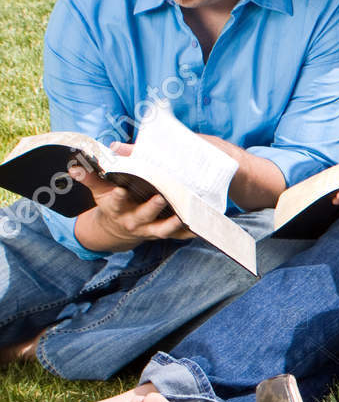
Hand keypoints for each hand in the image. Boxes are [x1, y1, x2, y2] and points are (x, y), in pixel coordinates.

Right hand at [69, 160, 192, 250]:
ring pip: (162, 230)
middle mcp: (133, 221)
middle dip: (151, 208)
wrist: (118, 229)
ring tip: (182, 217)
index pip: (114, 202)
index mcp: (116, 208)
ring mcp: (149, 229)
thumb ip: (91, 177)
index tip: (119, 191)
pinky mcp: (162, 233)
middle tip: (159, 198)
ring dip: (172, 225)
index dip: (116, 196)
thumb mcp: (99, 191)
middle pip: (143, 216)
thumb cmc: (111, 204)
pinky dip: (188, 233)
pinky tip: (199, 229)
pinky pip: (178, 235)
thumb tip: (75, 166)